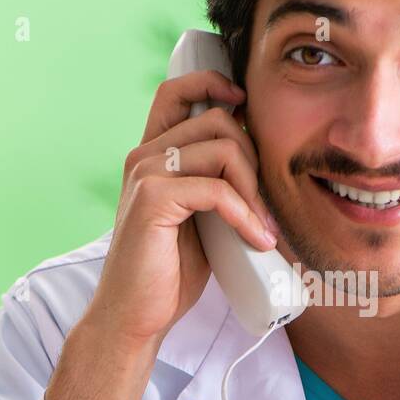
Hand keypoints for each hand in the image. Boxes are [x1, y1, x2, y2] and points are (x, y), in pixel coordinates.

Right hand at [85, 69, 278, 349]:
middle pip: (218, 119)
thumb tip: (264, 164)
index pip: (176, 90)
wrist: (135, 317)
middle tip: (264, 205)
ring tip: (263, 227)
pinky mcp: (152, 200)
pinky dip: (245, 215)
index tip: (244, 103)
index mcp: (152, 155)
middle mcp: (144, 156)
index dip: (213, 82)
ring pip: (224, 148)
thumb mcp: (200, 219)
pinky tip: (256, 240)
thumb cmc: (169, 273)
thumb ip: (217, 185)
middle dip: (255, 158)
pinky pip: (217, 190)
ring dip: (255, 189)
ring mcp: (145, 175)